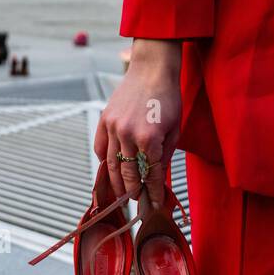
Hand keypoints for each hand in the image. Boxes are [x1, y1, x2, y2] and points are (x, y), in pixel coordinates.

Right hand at [94, 38, 181, 208]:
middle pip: (128, 175)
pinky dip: (104, 162)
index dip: (153, 192)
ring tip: (121, 194)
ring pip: (111, 165)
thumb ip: (163, 156)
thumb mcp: (174, 130)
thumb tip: (157, 178)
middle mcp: (128, 136)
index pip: (151, 175)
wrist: (151, 69)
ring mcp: (113, 128)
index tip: (153, 205)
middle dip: (132, 192)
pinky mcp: (104, 120)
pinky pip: (100, 149)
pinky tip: (110, 170)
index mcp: (150, 139)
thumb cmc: (167, 98)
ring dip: (116, 183)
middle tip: (135, 203)